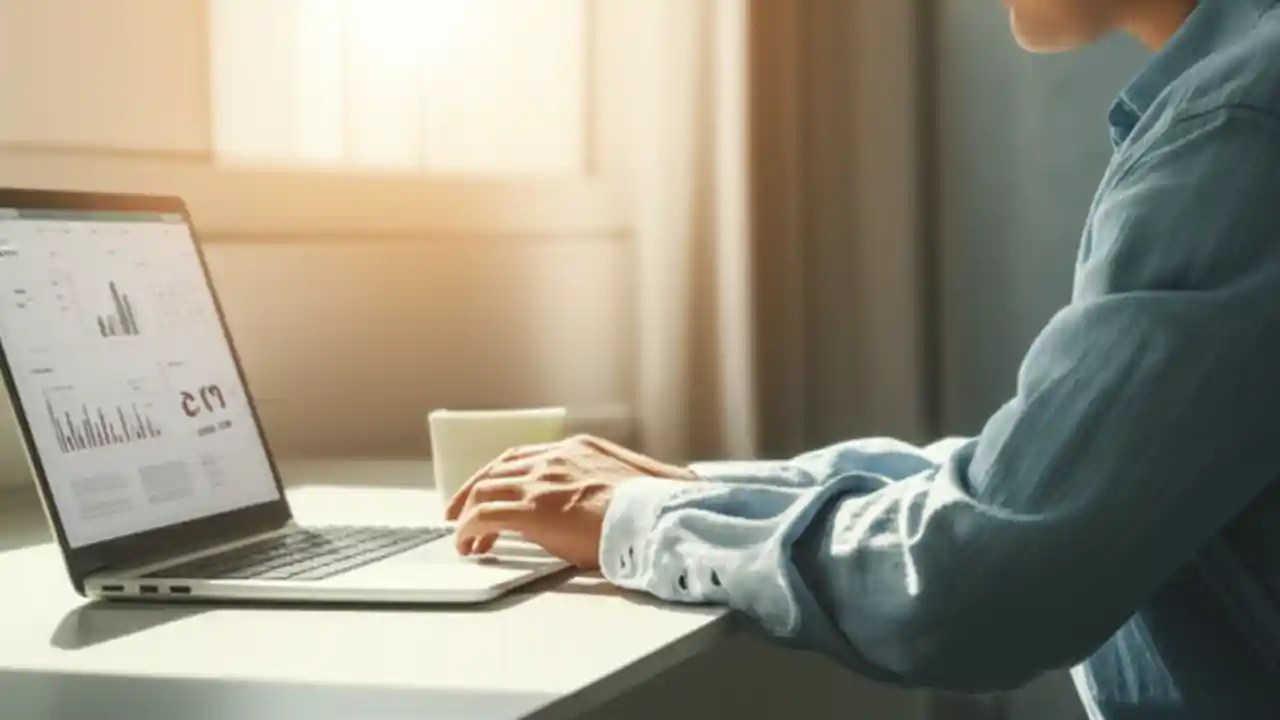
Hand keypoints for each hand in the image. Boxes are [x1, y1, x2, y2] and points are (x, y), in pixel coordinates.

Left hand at [445, 435, 696, 567]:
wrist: (656, 514)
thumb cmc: (655, 505)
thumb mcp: (629, 482)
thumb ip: (605, 485)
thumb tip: (605, 502)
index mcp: (578, 448)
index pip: (524, 456)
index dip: (501, 474)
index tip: (490, 488)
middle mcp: (554, 457)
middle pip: (497, 469)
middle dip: (473, 490)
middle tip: (458, 512)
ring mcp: (541, 481)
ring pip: (486, 491)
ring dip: (468, 514)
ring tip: (463, 538)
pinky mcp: (532, 509)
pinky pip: (485, 516)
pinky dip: (470, 530)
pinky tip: (468, 544)